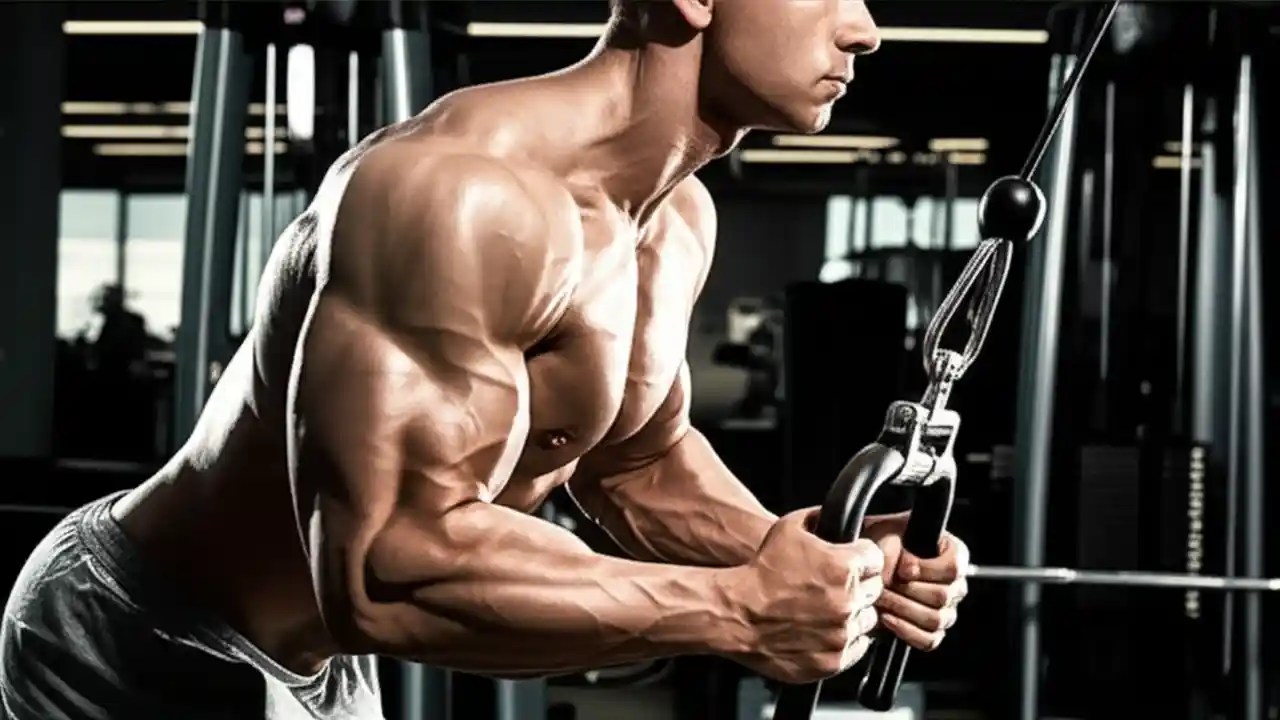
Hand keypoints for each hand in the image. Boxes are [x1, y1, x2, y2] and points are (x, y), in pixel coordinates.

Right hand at [726, 508, 884, 683]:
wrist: (737, 613)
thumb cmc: (759, 572)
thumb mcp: (787, 528)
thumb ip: (820, 518)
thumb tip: (836, 516)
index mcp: (844, 567)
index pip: (877, 559)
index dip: (862, 558)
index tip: (851, 562)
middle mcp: (849, 601)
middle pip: (875, 590)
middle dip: (858, 584)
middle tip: (832, 585)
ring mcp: (842, 633)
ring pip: (867, 620)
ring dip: (853, 613)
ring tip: (825, 608)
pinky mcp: (834, 660)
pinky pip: (855, 647)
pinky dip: (843, 639)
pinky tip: (822, 628)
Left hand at [862, 512, 968, 651]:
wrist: (868, 563)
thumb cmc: (882, 541)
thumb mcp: (887, 533)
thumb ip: (896, 547)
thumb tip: (907, 572)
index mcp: (954, 554)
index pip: (953, 568)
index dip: (927, 570)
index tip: (902, 569)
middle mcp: (956, 584)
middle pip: (942, 596)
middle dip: (906, 591)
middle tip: (881, 586)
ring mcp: (947, 610)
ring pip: (935, 619)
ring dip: (903, 610)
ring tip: (880, 599)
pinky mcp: (933, 631)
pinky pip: (928, 640)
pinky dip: (906, 631)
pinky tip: (886, 618)